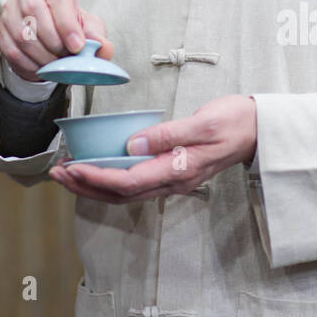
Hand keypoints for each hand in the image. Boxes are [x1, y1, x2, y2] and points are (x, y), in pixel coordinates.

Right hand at [0, 0, 112, 81]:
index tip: (77, 46)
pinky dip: (30, 64)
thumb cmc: (73, 25)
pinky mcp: (2, 29)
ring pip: (22, 32)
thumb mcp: (90, 27)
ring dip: (43, 55)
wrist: (52, 35)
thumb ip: (98, 36)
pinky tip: (43, 68)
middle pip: (34, 11)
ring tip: (58, 65)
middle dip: (54, 41)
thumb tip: (104, 47)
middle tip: (67, 57)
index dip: (67, 23)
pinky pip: (12, 49)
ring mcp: (11, 8)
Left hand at [48, 95, 257, 203]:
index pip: (128, 181)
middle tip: (57, 174)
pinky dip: (111, 181)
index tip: (72, 168)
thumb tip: (133, 144)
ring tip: (69, 175)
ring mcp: (173, 180)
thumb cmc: (234, 122)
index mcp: (178, 170)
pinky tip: (99, 171)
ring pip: (126, 193)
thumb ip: (168, 134)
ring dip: (94, 186)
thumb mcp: (203, 123)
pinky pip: (135, 185)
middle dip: (86, 186)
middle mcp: (173, 181)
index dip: (97, 177)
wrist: (259, 130)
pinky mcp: (173, 173)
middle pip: (120, 194)